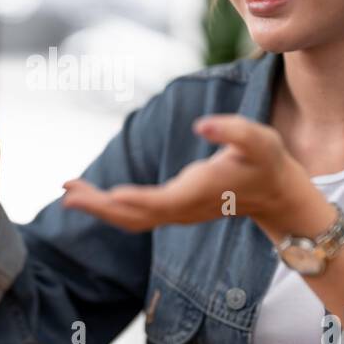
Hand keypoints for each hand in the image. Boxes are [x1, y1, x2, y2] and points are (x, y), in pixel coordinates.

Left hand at [60, 113, 324, 234]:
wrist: (277, 193)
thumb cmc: (266, 161)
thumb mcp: (258, 138)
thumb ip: (232, 131)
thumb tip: (202, 125)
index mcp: (198, 194)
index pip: (160, 202)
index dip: (135, 200)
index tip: (109, 194)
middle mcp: (182, 210)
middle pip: (134, 216)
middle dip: (100, 207)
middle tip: (66, 191)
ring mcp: (176, 214)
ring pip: (131, 219)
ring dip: (99, 207)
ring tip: (68, 190)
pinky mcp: (173, 210)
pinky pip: (135, 214)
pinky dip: (111, 206)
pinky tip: (94, 193)